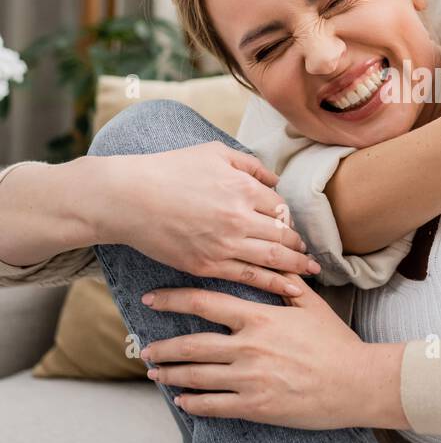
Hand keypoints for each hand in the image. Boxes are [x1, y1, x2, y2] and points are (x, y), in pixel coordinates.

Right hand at [101, 142, 319, 296]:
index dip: (287, 218)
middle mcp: (239, 218)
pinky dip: (273, 284)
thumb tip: (274, 179)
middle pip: (283, 236)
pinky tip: (289, 289)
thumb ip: (249, 164)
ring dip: (296, 267)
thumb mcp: (213, 153)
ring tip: (309, 272)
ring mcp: (224, 245)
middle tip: (309, 254)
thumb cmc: (169, 169)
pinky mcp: (207, 266)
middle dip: (299, 246)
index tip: (288, 225)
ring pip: (273, 259)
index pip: (280, 208)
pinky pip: (248, 278)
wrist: (129, 198)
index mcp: (243, 188)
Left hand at [138, 280, 406, 427]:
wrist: (357, 382)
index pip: (205, 303)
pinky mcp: (256, 407)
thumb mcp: (312, 305)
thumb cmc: (336, 343)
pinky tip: (181, 401)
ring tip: (155, 373)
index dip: (173, 300)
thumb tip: (272, 261)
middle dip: (162, 346)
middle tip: (143, 348)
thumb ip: (285, 284)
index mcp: (259, 317)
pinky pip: (214, 406)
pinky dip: (193, 403)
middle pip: (191, 344)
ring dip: (171, 375)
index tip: (151, 299)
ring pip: (197, 376)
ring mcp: (250, 379)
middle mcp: (249, 347)